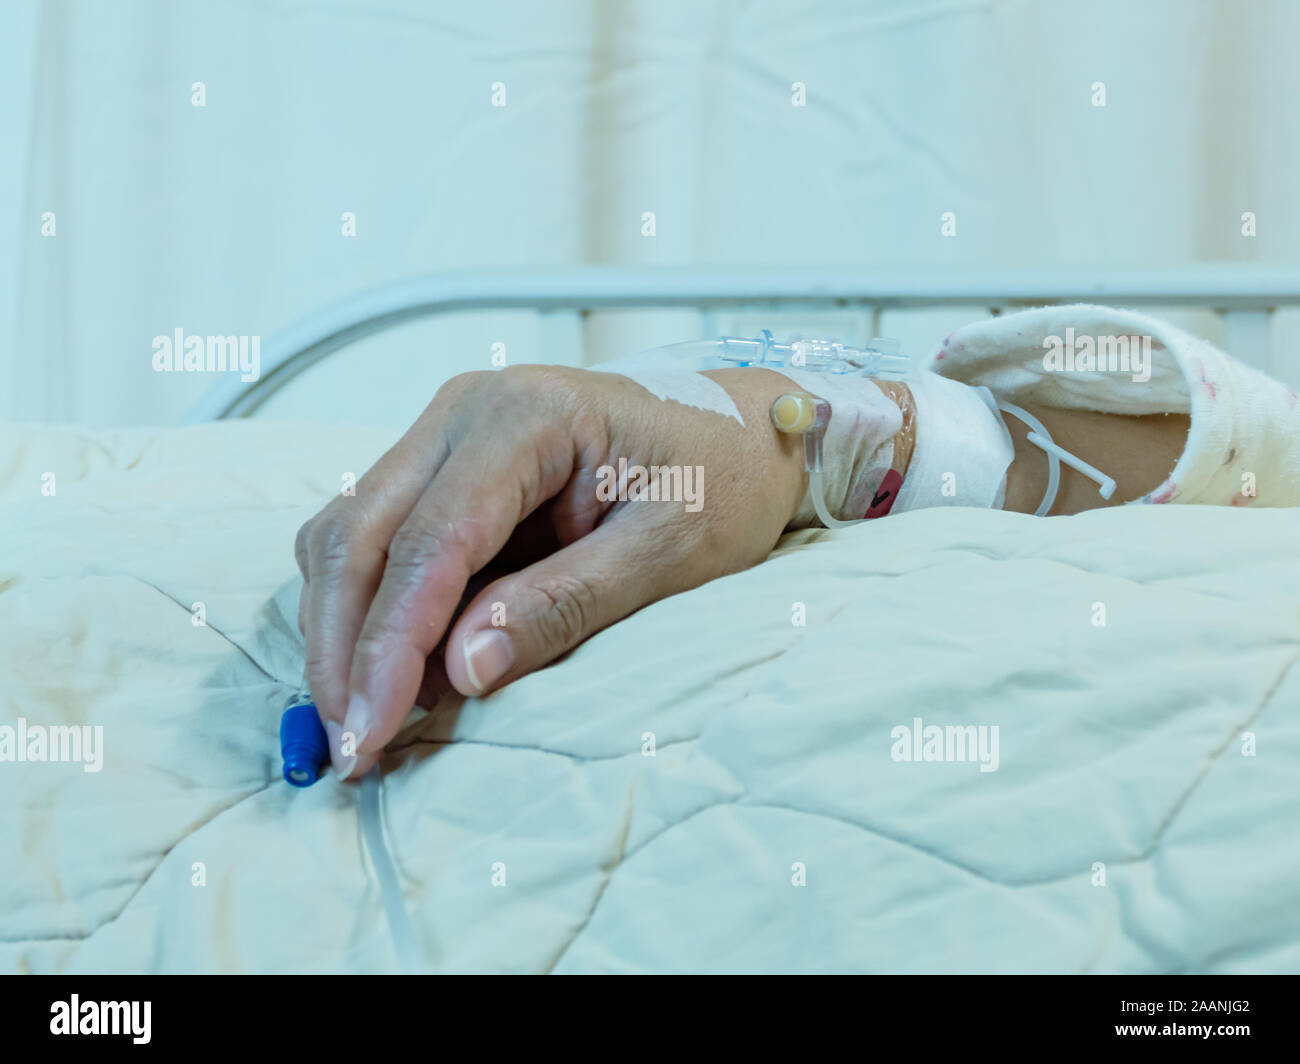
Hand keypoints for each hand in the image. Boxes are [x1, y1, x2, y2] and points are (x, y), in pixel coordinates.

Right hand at [294, 364, 807, 777]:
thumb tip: (462, 670)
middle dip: (343, 647)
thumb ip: (566, 604)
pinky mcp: (443, 466)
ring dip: (343, 631)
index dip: (390, 644)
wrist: (737, 435)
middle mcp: (466, 411)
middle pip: (359, 532)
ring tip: (367, 720)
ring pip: (348, 534)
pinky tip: (391, 672)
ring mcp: (446, 433)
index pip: (432, 539)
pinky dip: (369, 608)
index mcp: (528, 416)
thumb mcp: (667, 554)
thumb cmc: (718, 484)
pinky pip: (376, 536)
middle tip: (352, 745)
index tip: (371, 731)